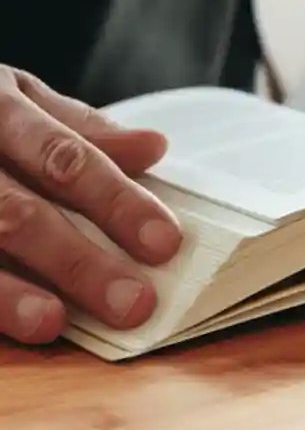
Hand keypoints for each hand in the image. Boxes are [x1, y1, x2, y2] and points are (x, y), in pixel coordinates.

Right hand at [0, 66, 181, 344]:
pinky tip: (9, 330)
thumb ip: (82, 130)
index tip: (165, 243)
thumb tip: (154, 146)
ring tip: (51, 323)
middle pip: (17, 214)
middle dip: (77, 261)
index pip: (65, 158)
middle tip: (133, 303)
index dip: (116, 202)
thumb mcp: (17, 99)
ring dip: (7, 291)